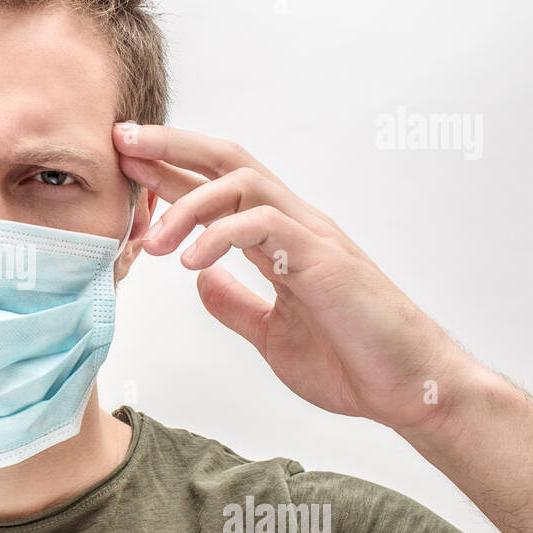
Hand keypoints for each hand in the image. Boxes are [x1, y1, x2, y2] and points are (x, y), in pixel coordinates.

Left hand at [114, 122, 476, 434]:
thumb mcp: (272, 334)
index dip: (169, 170)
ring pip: (243, 182)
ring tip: (151, 239)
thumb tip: (201, 283)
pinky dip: (221, 235)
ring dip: (188, 201)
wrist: (412, 391)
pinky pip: (265, 226)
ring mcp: (312, 237)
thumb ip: (236, 305)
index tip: (124, 159)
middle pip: (228, 160)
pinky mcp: (325, 260)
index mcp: (279, 239)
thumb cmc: (353, 362)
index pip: (217, 189)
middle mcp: (295, 225)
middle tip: (120, 142)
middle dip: (171, 146)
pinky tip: (191, 260)